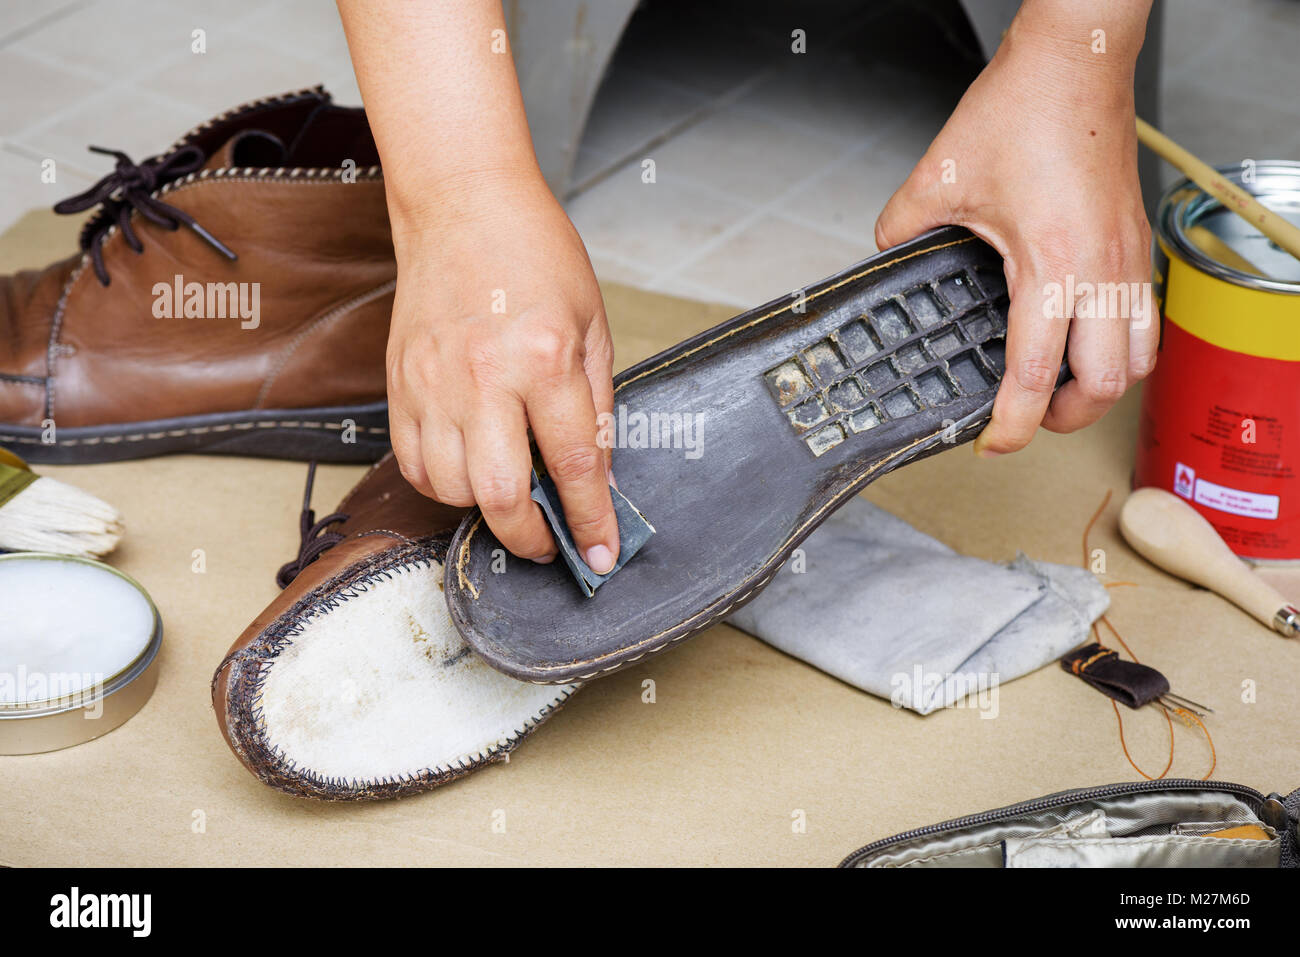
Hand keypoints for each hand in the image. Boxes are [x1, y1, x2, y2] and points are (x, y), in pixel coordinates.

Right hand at [385, 171, 618, 570]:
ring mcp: (434, 383)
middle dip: (529, 538)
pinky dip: (441, 484)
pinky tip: (468, 468)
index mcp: (545, 359)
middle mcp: (485, 377)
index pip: (574, 465)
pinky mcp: (401, 383)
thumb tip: (598, 478)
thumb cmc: (534, 254)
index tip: (599, 555)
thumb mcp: (593, 326)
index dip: (591, 521)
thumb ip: (596, 407)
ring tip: (510, 491)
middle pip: (499, 495)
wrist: (462, 204)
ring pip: (449, 488)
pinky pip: (413, 463)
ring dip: (484, 508)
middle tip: (548, 544)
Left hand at [874, 6, 1154, 454]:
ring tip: (1059, 392)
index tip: (991, 443)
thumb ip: (903, 229)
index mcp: (1053, 266)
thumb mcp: (940, 178)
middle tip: (1024, 420)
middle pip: (1105, 386)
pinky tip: (1085, 342)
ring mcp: (1127, 258)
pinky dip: (1121, 349)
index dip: (1013, 426)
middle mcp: (1101, 271)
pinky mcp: (1137, 243)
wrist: (1078, 59)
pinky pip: (1145, 320)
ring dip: (1101, 388)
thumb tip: (888, 256)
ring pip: (1139, 360)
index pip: (1037, 376)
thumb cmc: (1023, 107)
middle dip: (1063, 419)